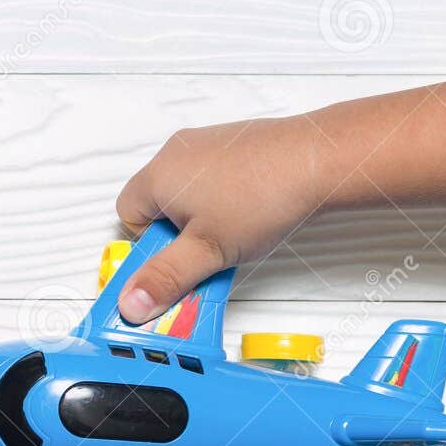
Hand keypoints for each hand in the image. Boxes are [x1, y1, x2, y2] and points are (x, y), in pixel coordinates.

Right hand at [115, 115, 328, 324]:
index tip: (174, 263)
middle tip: (206, 254)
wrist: (318, 160)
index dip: (148, 246)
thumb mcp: (206, 252)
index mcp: (157, 176)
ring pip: (188, 193)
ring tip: (233, 234)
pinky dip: (223, 200)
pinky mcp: (234, 142)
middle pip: (157, 204)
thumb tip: (131, 303)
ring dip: (202, 219)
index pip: (127, 216)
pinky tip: (250, 213)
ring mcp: (206, 143)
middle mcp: (176, 152)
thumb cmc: (263, 197)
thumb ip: (165, 279)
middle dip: (178, 235)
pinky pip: (212, 178)